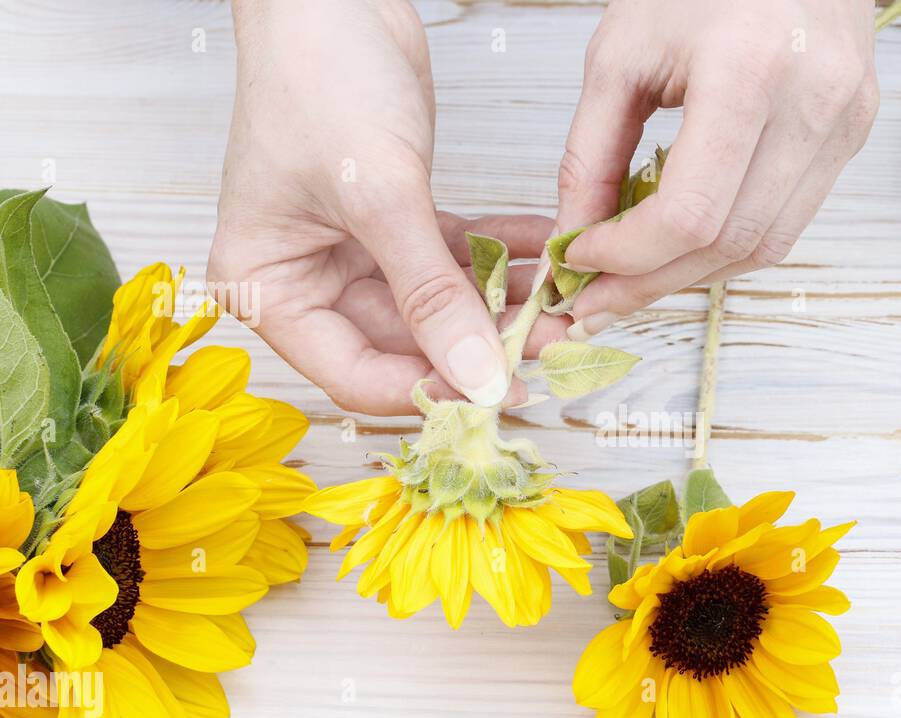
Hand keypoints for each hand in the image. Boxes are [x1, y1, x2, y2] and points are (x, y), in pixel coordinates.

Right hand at [208, 0, 551, 414]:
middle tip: (551, 345)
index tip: (499, 392)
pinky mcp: (397, 221)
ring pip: (441, 304)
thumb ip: (432, 295)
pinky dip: (502, 254)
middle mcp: (310, 279)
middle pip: (406, 345)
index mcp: (271, 288)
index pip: (355, 374)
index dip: (430, 390)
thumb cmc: (318, 76)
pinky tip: (548, 251)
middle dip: (481, 345)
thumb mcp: (380, 197)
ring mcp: (355, 252)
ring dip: (503, 302)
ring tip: (565, 299)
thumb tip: (478, 377)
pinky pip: (457, 257)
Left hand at [556, 0, 877, 339]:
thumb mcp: (621, 53)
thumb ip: (589, 155)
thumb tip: (574, 239)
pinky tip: (686, 245)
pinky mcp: (854, 133)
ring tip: (636, 278)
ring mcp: (845, 123)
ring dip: (693, 275)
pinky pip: (790, 221)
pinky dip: (730, 246)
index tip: (582, 260)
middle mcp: (813, 103)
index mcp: (749, 71)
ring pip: (765, 248)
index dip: (629, 257)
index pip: (691, 215)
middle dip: (653, 283)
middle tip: (597, 300)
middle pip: (729, 243)